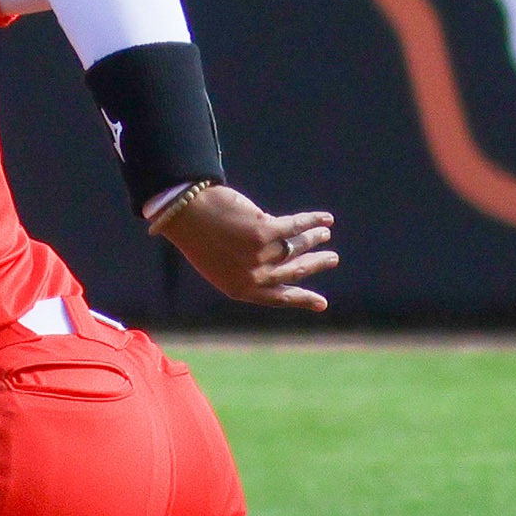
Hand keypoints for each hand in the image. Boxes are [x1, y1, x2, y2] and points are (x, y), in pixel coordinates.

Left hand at [155, 185, 337, 310]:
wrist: (182, 212)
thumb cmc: (197, 234)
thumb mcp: (220, 260)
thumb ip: (248, 265)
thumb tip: (281, 253)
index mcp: (239, 289)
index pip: (278, 298)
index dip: (302, 299)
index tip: (322, 303)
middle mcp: (252, 276)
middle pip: (294, 271)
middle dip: (316, 264)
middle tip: (332, 258)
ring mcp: (259, 255)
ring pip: (296, 247)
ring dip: (314, 239)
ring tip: (325, 233)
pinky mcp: (263, 232)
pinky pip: (296, 226)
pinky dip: (313, 221)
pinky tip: (325, 219)